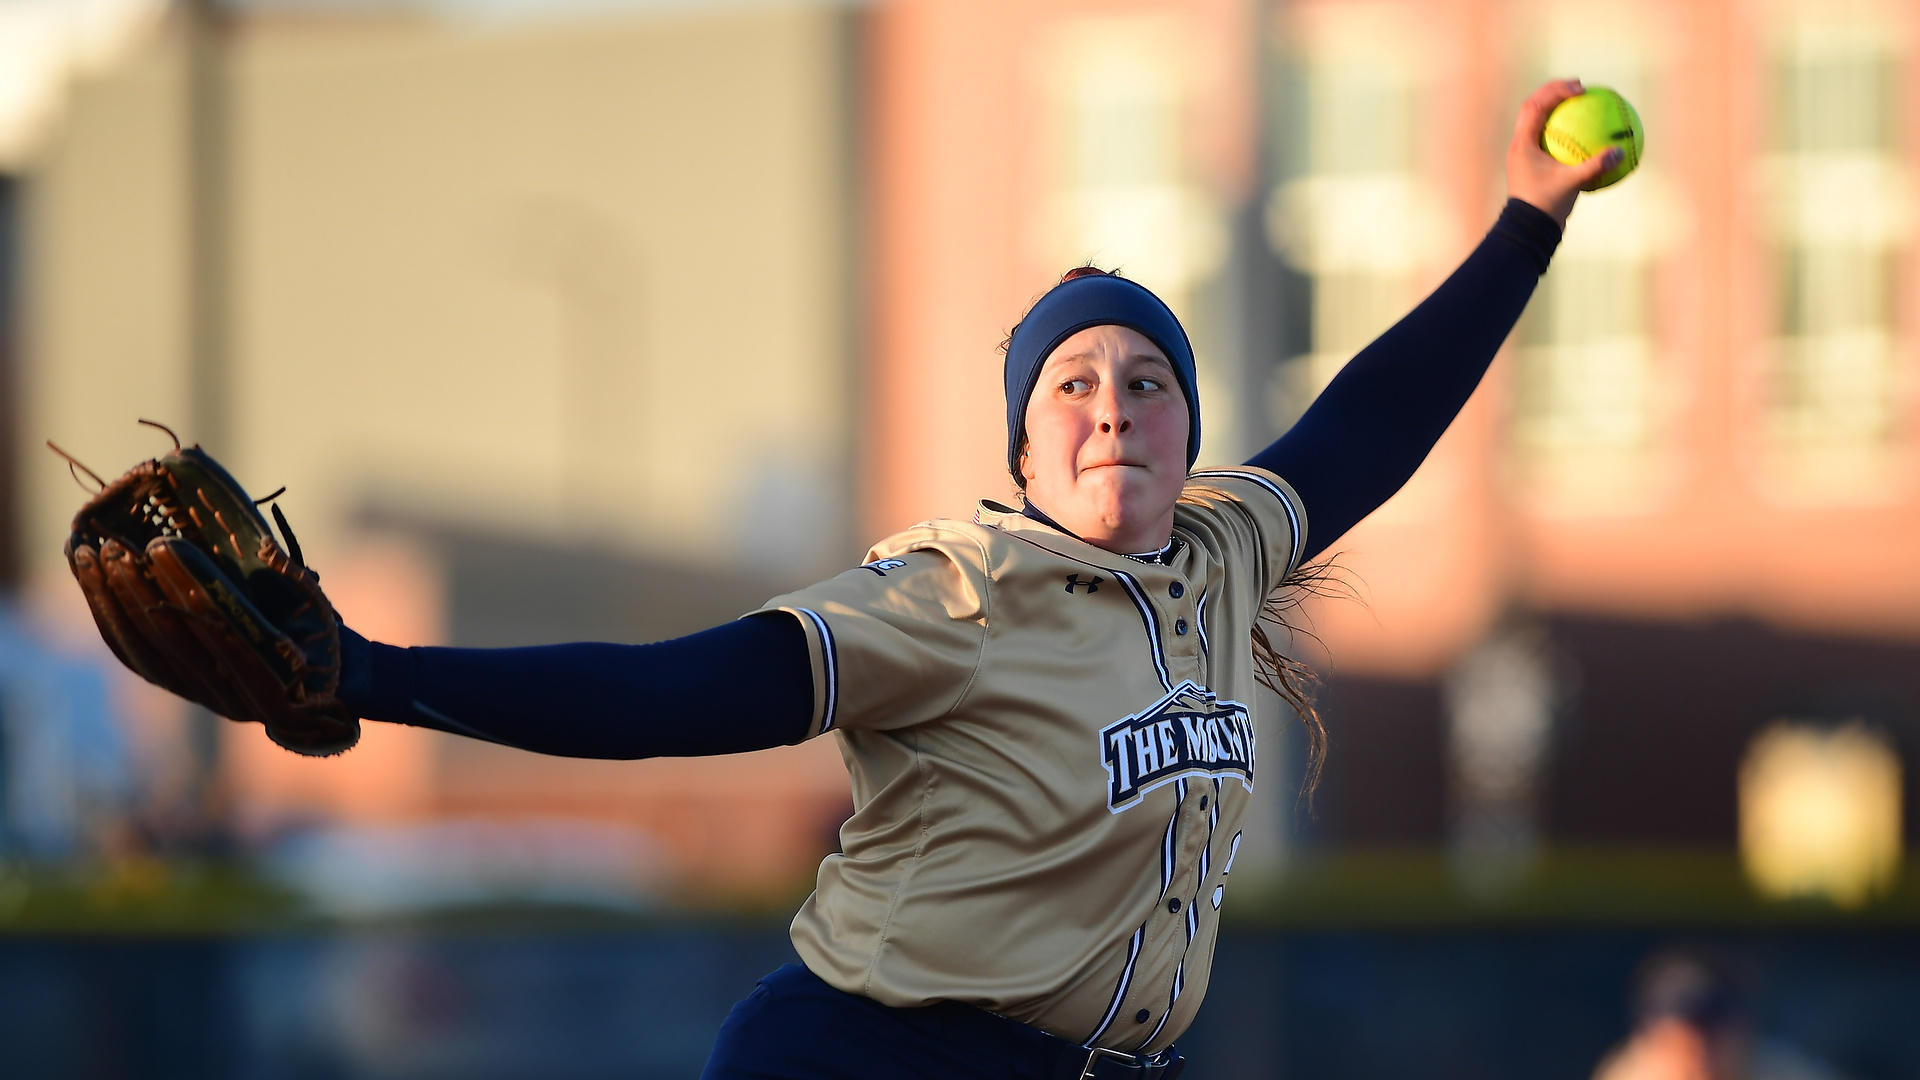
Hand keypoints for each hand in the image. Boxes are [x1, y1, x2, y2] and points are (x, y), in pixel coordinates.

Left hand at [1507, 78, 1621, 229]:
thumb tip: (1620, 151)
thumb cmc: (1545, 206)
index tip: (1580, 88)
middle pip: (1532, 106)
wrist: (1527, 229)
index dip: (1556, 91)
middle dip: (1552, 91)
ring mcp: (1523, 154)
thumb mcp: (1573, 185)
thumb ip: (1596, 166)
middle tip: (1578, 85)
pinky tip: (1582, 132)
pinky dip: (1561, 129)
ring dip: (1554, 107)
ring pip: (1535, 121)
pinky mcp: (1530, 163)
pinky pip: (1545, 138)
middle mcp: (1519, 145)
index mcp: (1522, 144)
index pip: (1535, 106)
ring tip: (1578, 101)